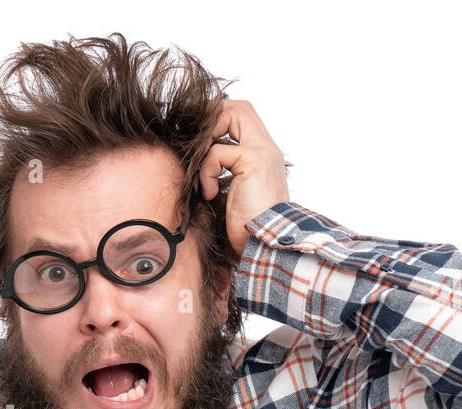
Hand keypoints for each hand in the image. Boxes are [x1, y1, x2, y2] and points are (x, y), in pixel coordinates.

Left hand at [197, 100, 289, 257]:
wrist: (265, 247)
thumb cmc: (247, 229)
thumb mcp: (232, 195)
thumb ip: (224, 174)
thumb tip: (195, 163)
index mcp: (263, 156)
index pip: (242, 117)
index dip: (217, 119)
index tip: (196, 140)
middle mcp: (266, 149)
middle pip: (239, 107)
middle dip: (211, 118)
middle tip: (195, 144)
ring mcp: (262, 153)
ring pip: (232, 115)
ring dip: (208, 139)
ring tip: (202, 169)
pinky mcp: (252, 161)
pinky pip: (218, 151)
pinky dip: (207, 171)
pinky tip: (211, 193)